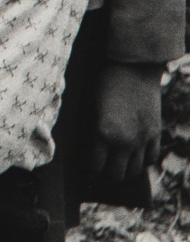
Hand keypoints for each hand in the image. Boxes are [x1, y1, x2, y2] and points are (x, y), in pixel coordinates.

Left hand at [89, 61, 162, 184]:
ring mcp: (142, 139)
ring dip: (125, 171)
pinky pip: (151, 158)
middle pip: (116, 175)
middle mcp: (123, 141)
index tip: (86, 170)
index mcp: (102, 133)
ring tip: (117, 166)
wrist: (132, 66)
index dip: (89, 171)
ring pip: (135, 171)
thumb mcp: (88, 106)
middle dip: (106, 176)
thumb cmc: (101, 81)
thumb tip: (85, 149)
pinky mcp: (155, 133)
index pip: (95, 167)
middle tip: (101, 171)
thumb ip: (89, 130)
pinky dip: (143, 162)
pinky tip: (135, 157)